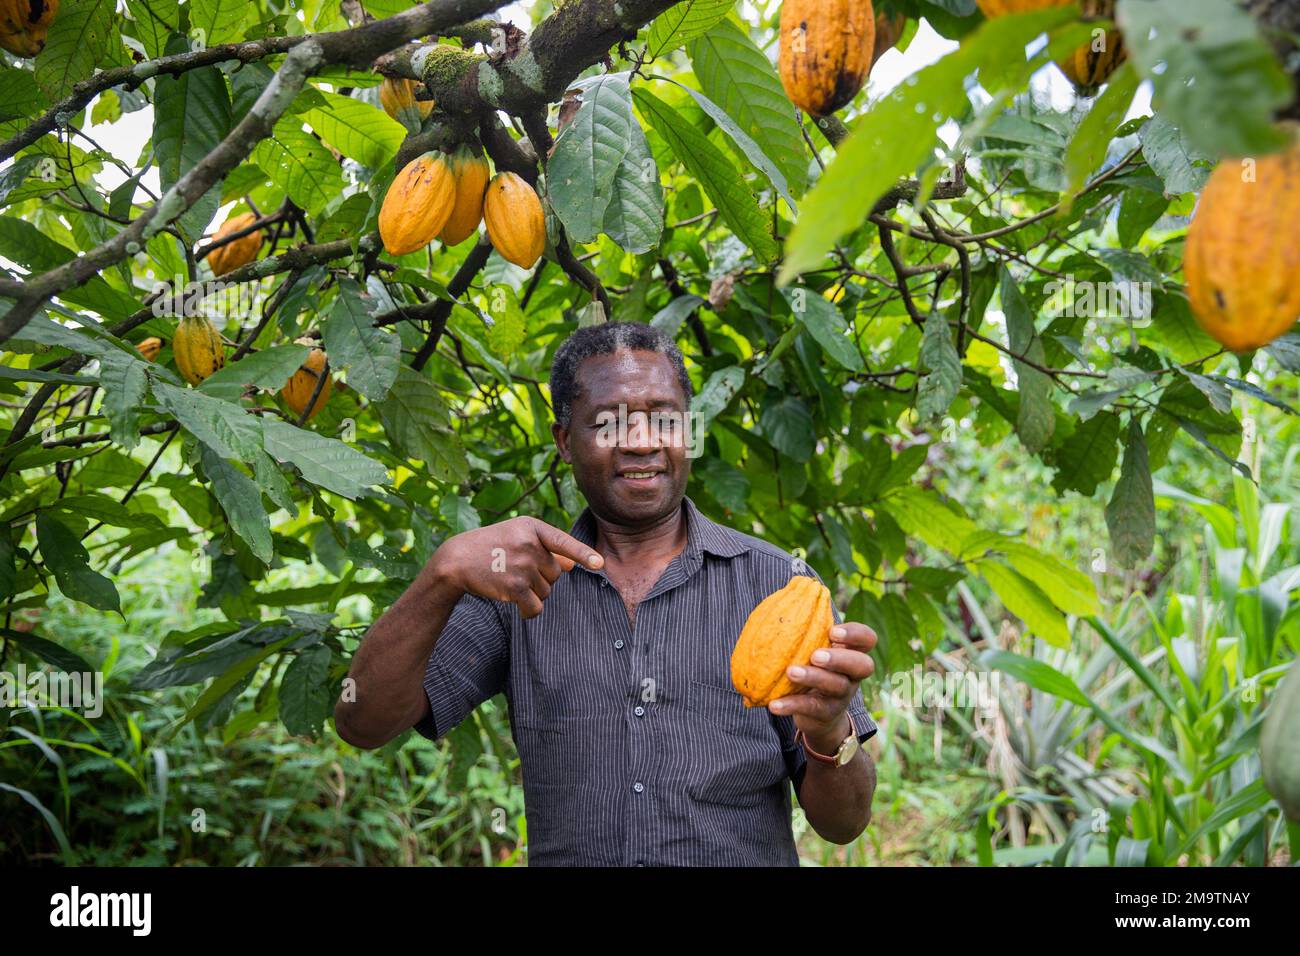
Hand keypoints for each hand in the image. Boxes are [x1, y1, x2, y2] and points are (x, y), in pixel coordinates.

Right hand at [429, 516, 603, 618]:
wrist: (457, 559)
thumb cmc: (492, 546)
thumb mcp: (518, 537)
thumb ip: (546, 548)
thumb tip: (573, 565)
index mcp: (532, 528)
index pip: (564, 542)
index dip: (583, 554)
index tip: (599, 565)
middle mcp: (529, 545)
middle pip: (557, 573)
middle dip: (542, 577)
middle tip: (517, 569)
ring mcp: (522, 566)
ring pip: (547, 591)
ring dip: (534, 592)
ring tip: (510, 580)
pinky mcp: (514, 588)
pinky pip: (535, 607)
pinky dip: (529, 611)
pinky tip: (517, 605)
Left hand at [768, 621, 876, 752]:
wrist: (819, 716)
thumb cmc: (814, 669)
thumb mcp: (816, 649)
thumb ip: (811, 627)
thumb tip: (792, 588)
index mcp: (852, 653)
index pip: (868, 639)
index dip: (855, 634)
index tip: (833, 631)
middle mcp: (853, 674)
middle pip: (863, 665)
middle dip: (840, 659)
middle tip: (816, 655)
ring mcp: (842, 695)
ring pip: (837, 686)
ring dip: (813, 678)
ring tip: (790, 671)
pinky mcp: (827, 713)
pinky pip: (812, 708)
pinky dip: (792, 705)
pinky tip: (774, 704)